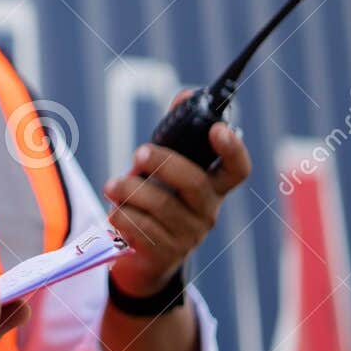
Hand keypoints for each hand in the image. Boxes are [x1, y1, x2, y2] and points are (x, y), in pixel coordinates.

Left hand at [103, 91, 251, 295]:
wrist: (141, 257)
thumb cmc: (154, 202)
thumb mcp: (163, 169)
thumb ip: (174, 136)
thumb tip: (186, 94)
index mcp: (213, 188)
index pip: (237, 169)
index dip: (233, 149)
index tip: (217, 128)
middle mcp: (207, 212)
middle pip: (195, 183)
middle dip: (164, 163)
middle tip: (139, 153)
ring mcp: (188, 236)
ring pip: (162, 206)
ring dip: (131, 190)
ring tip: (112, 185)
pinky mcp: (165, 254)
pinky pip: (140, 228)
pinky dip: (122, 216)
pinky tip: (116, 213)